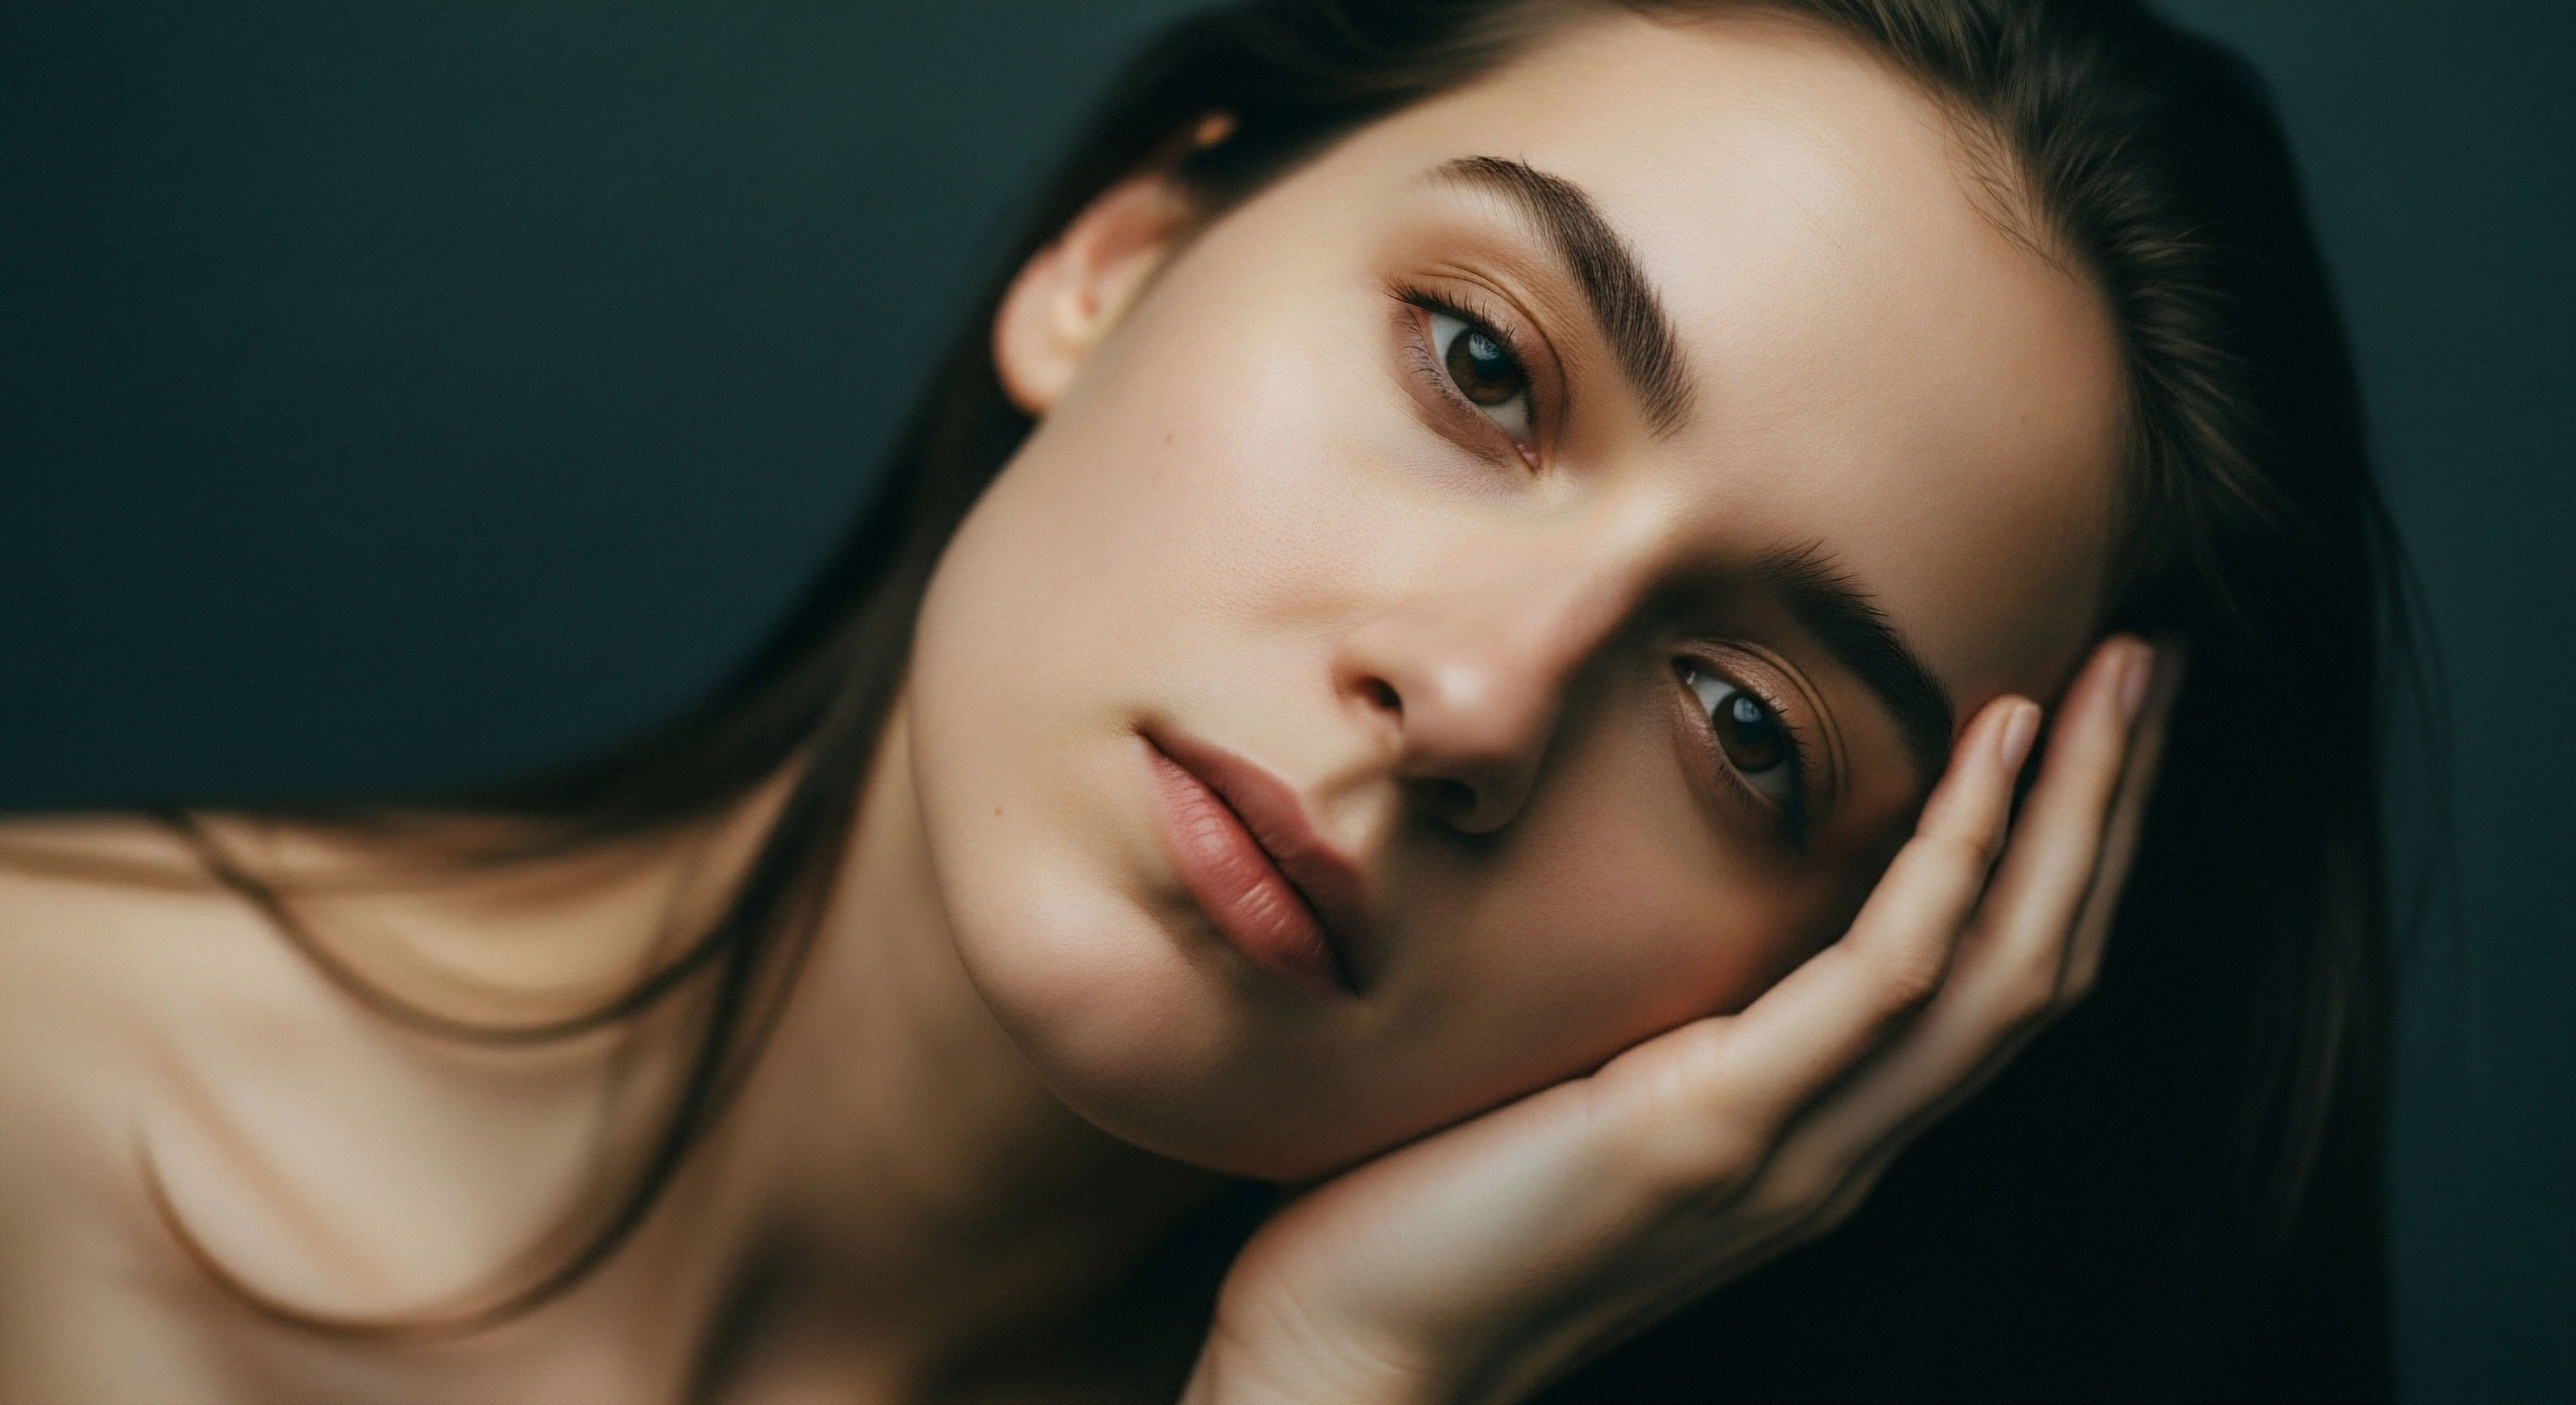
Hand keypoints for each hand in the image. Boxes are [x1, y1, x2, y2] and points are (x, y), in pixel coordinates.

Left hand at [1181, 635, 2178, 1404]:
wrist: (1358, 1356)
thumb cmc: (1439, 1215)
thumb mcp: (1584, 1094)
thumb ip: (1663, 1031)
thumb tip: (1670, 916)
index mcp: (1813, 1137)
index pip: (1985, 984)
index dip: (2057, 854)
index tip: (2082, 718)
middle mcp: (1838, 1150)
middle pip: (2036, 962)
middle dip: (2108, 809)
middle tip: (2153, 662)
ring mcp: (1794, 1148)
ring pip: (2003, 964)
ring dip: (2078, 810)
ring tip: (2121, 673)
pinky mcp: (1720, 1130)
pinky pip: (1885, 980)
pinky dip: (1956, 858)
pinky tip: (1993, 749)